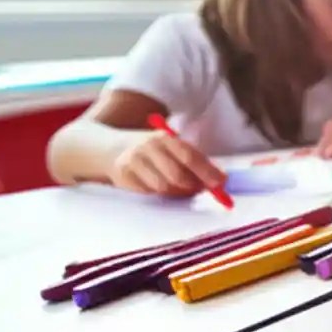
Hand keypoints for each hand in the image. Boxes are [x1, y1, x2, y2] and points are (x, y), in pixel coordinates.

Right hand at [109, 131, 225, 197]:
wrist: (111, 148)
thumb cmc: (152, 150)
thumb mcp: (171, 146)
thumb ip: (194, 159)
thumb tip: (220, 179)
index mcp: (165, 138)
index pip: (189, 157)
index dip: (206, 172)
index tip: (220, 184)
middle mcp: (149, 148)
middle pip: (177, 175)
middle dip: (193, 187)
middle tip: (200, 190)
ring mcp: (134, 162)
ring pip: (164, 187)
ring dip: (177, 192)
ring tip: (181, 188)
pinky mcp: (124, 176)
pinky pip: (149, 192)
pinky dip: (159, 193)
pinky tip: (159, 186)